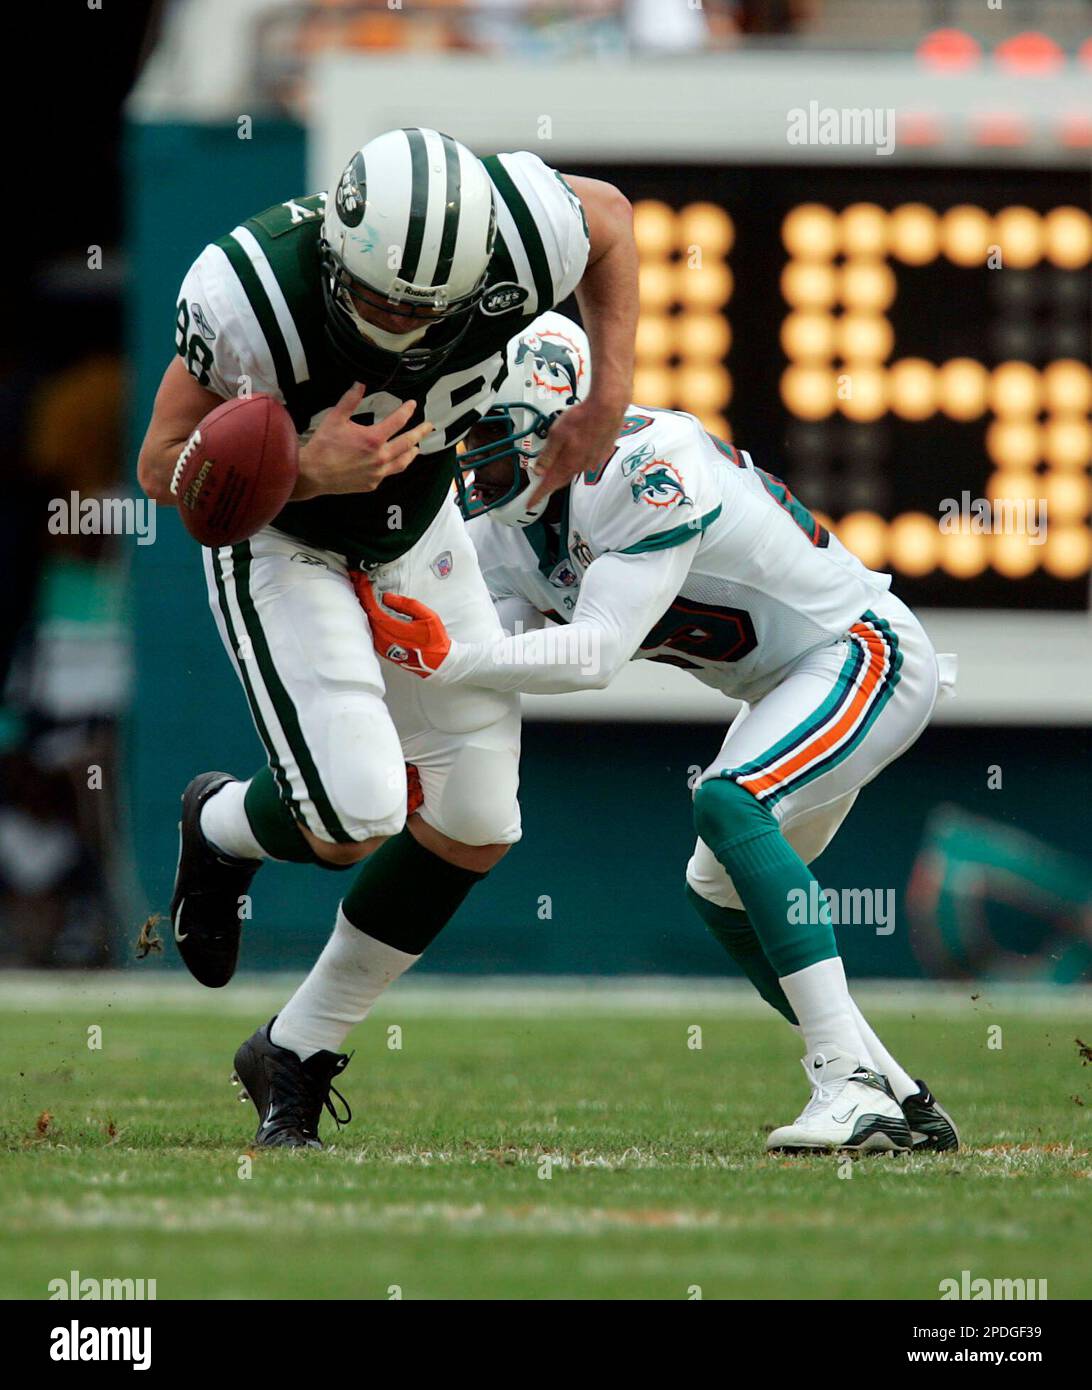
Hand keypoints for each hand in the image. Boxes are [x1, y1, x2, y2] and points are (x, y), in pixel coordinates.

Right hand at [292, 384, 433, 500]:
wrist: (313, 474)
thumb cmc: (323, 445)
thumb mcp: (335, 418)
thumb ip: (350, 400)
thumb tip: (360, 382)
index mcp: (373, 438)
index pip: (398, 421)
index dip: (407, 410)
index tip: (412, 404)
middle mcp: (380, 457)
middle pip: (408, 443)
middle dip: (420, 432)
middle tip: (429, 426)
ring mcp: (378, 473)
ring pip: (402, 462)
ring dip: (411, 453)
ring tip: (417, 448)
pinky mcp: (372, 483)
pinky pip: (388, 473)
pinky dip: (394, 465)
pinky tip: (394, 461)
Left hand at [351, 573, 451, 677]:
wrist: (436, 662)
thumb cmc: (434, 639)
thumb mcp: (427, 617)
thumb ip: (407, 605)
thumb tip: (386, 597)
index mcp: (395, 630)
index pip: (373, 607)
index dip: (365, 592)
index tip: (360, 578)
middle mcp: (384, 639)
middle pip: (367, 613)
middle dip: (362, 595)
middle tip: (357, 579)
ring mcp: (382, 645)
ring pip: (368, 621)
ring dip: (365, 605)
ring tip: (362, 590)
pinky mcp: (382, 649)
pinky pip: (371, 629)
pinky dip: (369, 616)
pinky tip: (370, 607)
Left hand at [528, 396, 625, 505]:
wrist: (608, 408)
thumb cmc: (583, 418)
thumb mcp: (556, 434)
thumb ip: (547, 455)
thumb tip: (539, 471)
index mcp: (568, 464)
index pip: (549, 485)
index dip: (538, 495)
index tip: (530, 503)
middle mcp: (581, 467)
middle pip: (561, 479)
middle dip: (550, 481)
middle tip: (540, 481)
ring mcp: (593, 461)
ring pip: (574, 469)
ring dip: (564, 467)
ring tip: (559, 456)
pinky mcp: (601, 454)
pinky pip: (585, 462)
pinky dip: (577, 459)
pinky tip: (576, 448)